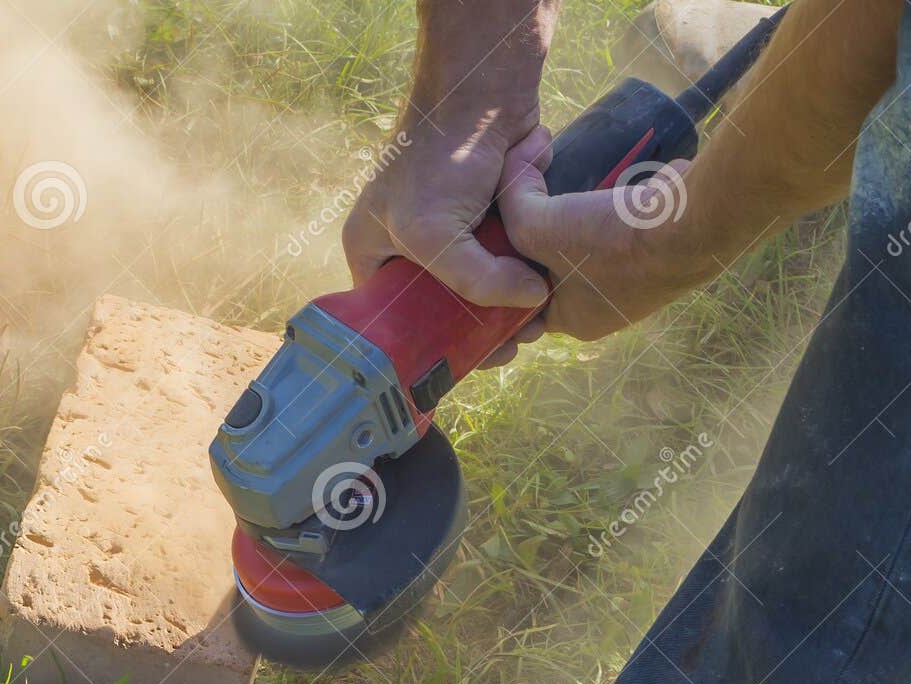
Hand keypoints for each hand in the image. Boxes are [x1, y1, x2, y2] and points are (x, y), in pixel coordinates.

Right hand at [342, 0, 560, 331]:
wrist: (484, 90)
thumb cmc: (437, 155)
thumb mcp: (434, 233)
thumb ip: (475, 280)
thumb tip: (532, 302)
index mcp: (372, 255)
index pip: (392, 320)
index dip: (425, 346)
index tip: (464, 365)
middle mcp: (406, 248)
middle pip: (439, 310)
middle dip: (473, 331)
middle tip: (507, 350)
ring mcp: (450, 234)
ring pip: (477, 291)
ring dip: (503, 310)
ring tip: (529, 329)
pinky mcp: (487, 220)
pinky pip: (502, 263)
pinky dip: (520, 278)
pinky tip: (538, 297)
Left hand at [495, 127, 724, 340]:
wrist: (694, 221)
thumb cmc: (610, 240)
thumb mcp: (539, 226)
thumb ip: (513, 205)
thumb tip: (512, 173)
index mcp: (573, 321)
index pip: (523, 306)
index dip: (503, 276)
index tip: (492, 241)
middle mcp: (604, 306)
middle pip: (553, 272)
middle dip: (537, 241)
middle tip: (520, 206)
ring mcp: (634, 278)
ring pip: (586, 247)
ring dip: (571, 219)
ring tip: (553, 186)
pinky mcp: (656, 245)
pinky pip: (618, 227)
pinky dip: (604, 206)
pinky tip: (592, 179)